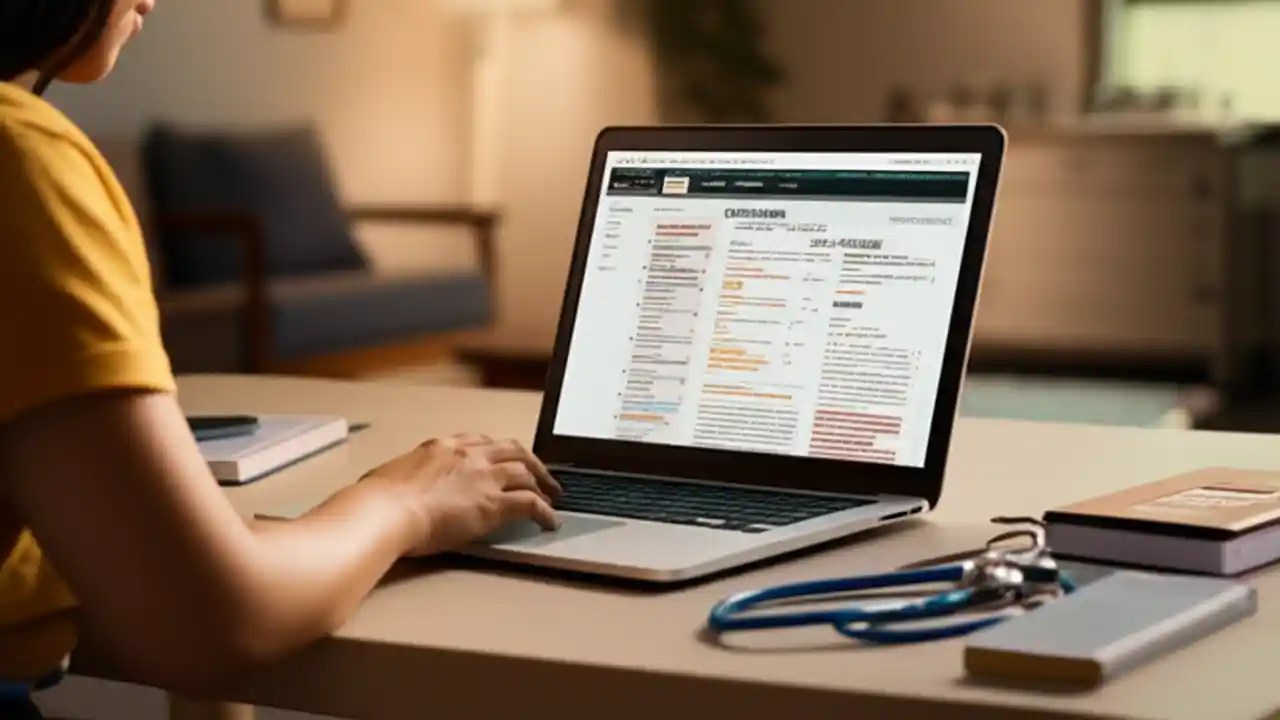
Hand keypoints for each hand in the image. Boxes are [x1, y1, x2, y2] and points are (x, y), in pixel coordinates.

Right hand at [360, 433, 562, 556]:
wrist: (385, 511)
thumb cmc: (377, 499)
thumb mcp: (388, 476)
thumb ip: (400, 478)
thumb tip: (385, 487)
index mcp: (442, 447)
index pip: (481, 441)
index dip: (498, 451)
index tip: (504, 459)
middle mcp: (468, 456)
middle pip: (512, 450)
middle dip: (530, 461)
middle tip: (540, 474)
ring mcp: (483, 478)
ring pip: (526, 472)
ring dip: (543, 484)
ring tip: (552, 497)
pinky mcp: (493, 504)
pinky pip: (530, 504)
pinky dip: (545, 512)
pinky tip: (550, 521)